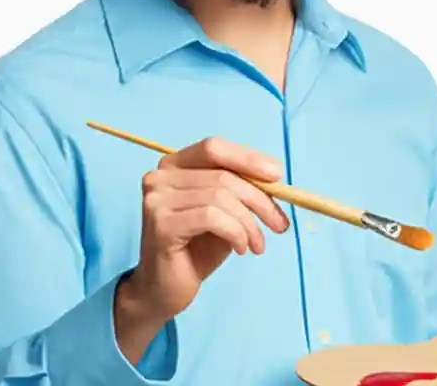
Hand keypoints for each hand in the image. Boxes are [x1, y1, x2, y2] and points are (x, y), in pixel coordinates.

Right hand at [123, 136, 290, 321]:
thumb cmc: (197, 249)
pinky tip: (240, 249)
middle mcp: (160, 177)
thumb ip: (241, 191)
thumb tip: (274, 178)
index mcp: (174, 165)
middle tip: (280, 225)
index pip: (214, 147)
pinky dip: (236, 232)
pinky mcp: (161, 224)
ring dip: (249, 223)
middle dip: (260, 200)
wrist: (165, 290)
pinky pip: (211, 217)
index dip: (248, 158)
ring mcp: (156, 200)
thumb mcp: (226, 213)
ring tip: (257, 245)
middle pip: (223, 175)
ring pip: (220, 197)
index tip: (277, 176)